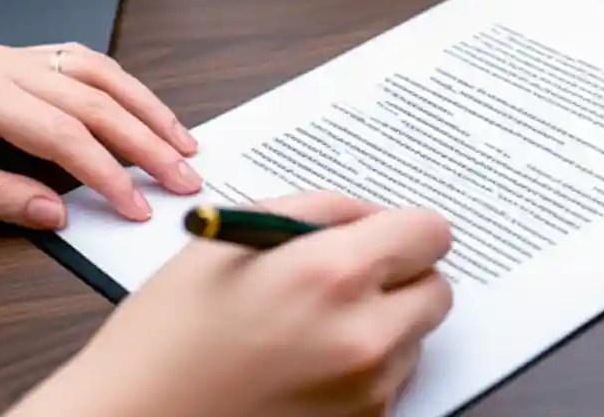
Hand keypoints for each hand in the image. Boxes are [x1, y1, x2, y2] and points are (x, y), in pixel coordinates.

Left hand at [0, 31, 199, 228]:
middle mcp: (7, 65)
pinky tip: (136, 105)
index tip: (139, 206)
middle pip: (99, 101)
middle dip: (150, 141)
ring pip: (99, 72)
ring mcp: (11, 55)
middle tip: (186, 177)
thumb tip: (55, 214)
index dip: (112, 175)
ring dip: (146, 105)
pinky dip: (119, 84)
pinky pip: (81, 61)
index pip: (70, 137)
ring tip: (181, 140)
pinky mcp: (9, 57)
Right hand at [10, 192, 454, 416]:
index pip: (430, 233)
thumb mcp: (232, 237)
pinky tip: (304, 364)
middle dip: (401, 277)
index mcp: (333, 275)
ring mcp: (367, 392)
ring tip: (308, 328)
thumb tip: (374, 217)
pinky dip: (364, 369)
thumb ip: (319, 211)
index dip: (405, 229)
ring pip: (415, 339)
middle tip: (347, 279)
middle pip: (437, 289)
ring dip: (383, 326)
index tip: (384, 236)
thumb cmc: (167, 333)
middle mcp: (364, 337)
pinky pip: (390, 382)